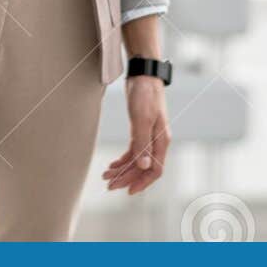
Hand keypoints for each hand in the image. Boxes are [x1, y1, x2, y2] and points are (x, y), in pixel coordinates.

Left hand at [103, 76, 168, 195]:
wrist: (143, 75)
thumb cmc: (145, 94)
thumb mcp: (142, 118)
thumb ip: (142, 142)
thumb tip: (144, 166)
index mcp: (161, 141)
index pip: (155, 170)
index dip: (142, 182)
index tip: (128, 191)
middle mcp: (157, 141)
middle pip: (143, 167)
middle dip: (127, 178)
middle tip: (109, 185)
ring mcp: (149, 135)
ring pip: (137, 160)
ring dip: (122, 169)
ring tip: (106, 175)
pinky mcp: (140, 129)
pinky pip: (133, 150)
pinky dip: (123, 159)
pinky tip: (113, 164)